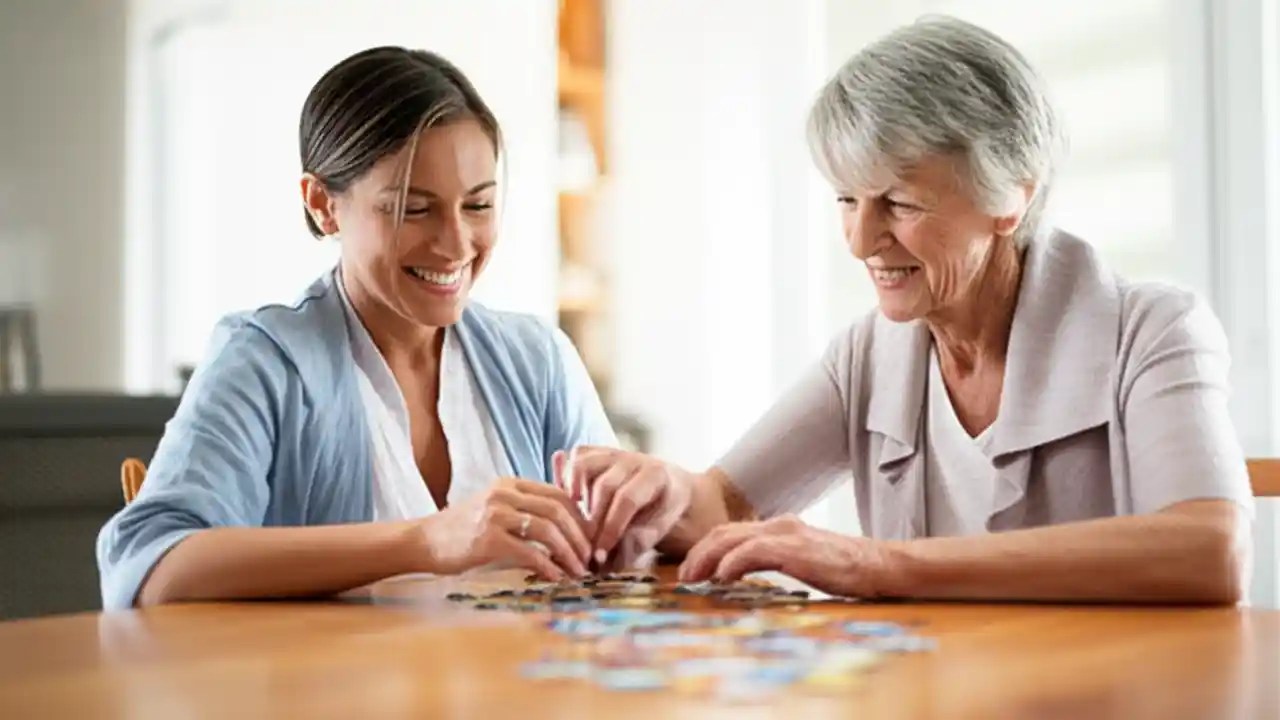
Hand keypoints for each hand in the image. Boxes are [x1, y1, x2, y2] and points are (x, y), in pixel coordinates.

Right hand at [415, 477, 591, 579]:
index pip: (558, 493)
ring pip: (548, 529)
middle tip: (591, 558)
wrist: (424, 542)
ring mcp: (495, 514)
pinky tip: (557, 578)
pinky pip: (530, 552)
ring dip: (569, 552)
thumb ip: (525, 511)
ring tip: (579, 571)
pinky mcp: (488, 539)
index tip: (591, 538)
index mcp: (510, 483)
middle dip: (580, 536)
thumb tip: (566, 529)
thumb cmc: (463, 530)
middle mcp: (504, 493)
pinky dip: (549, 566)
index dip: (581, 516)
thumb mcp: (495, 509)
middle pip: (558, 509)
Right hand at [554, 447, 694, 569]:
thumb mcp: (659, 530)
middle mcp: (633, 458)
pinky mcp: (597, 450)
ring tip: (580, 520)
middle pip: (604, 486)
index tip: (600, 554)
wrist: (667, 486)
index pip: (627, 500)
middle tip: (588, 546)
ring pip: (583, 466)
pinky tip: (575, 501)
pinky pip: (575, 457)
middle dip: (593, 520)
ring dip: (576, 496)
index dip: (611, 529)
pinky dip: (568, 477)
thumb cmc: (661, 512)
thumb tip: (607, 556)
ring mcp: (612, 452)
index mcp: (655, 475)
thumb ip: (637, 543)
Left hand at [678, 515, 887, 597]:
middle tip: (682, 578)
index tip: (690, 570)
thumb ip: (774, 560)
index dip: (704, 549)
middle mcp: (778, 525)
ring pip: (731, 539)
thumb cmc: (843, 570)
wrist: (879, 566)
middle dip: (697, 554)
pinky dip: (732, 564)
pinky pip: (753, 552)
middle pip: (722, 533)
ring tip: (693, 579)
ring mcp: (786, 534)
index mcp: (777, 527)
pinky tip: (722, 578)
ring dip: (706, 560)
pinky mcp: (795, 549)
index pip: (729, 532)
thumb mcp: (801, 561)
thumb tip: (741, 576)